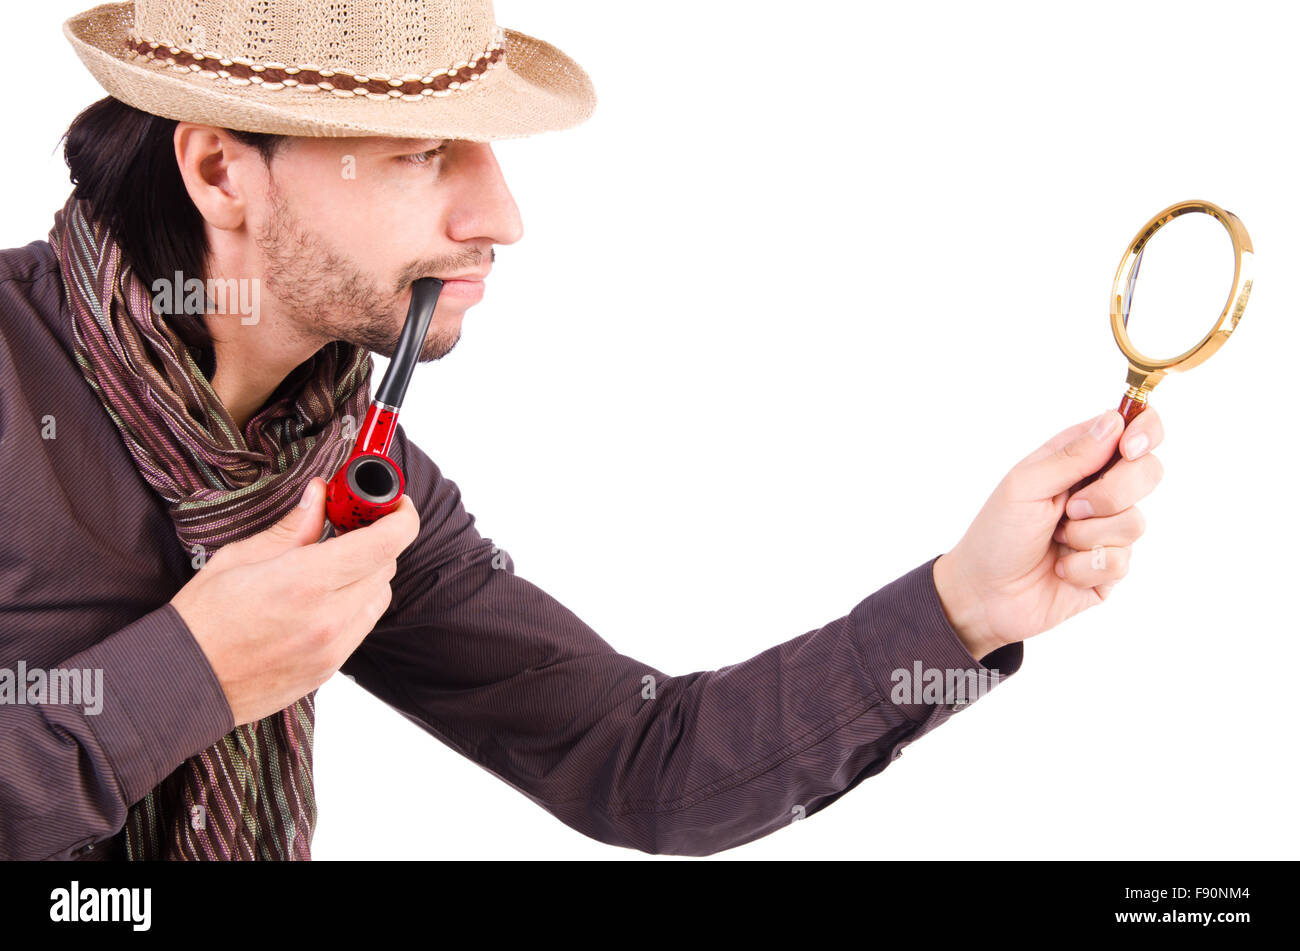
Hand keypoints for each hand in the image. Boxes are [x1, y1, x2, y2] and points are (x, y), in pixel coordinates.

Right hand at [170, 477, 420, 725]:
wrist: (180, 682)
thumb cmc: (202, 618)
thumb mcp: (241, 557)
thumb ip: (293, 527)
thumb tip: (320, 495)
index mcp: (306, 582)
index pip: (384, 544)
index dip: (402, 519)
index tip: (396, 505)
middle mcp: (328, 618)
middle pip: (386, 568)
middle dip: (377, 542)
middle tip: (352, 527)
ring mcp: (332, 649)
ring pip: (378, 598)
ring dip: (368, 575)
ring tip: (335, 564)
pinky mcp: (328, 670)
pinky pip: (362, 627)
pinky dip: (356, 605)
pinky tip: (325, 598)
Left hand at [933, 406, 1163, 659]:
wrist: (985, 595)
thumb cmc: (996, 534)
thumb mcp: (1025, 487)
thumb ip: (1071, 456)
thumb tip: (1115, 421)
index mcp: (1076, 460)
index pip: (1132, 429)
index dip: (1144, 431)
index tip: (1130, 449)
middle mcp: (1098, 490)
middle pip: (1148, 472)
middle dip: (1113, 493)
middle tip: (1072, 509)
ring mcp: (1108, 530)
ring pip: (1136, 521)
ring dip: (1088, 535)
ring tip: (1056, 541)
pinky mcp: (1110, 568)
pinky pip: (1123, 561)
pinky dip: (1084, 566)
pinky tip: (1061, 569)